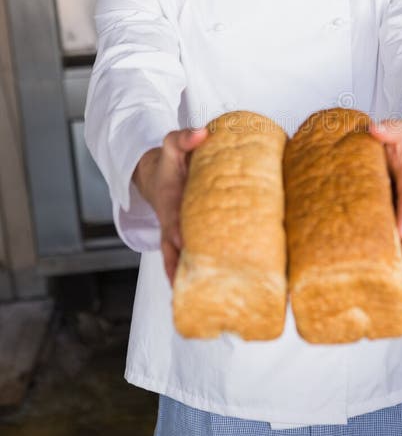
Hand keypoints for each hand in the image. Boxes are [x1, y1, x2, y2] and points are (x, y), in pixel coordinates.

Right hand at [132, 128, 207, 284]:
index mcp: (170, 205)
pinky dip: (194, 277)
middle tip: (193, 290)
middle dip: (181, 271)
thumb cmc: (169, 163)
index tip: (184, 244)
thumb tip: (203, 133)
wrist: (158, 175)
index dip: (178, 235)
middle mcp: (172, 226)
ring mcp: (178, 236)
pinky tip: (208, 293)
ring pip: (181, 263)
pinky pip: (190, 260)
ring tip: (202, 302)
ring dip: (188, 281)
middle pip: (174, 253)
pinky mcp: (187, 240)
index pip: (173, 224)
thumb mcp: (171, 145)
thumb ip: (184, 138)